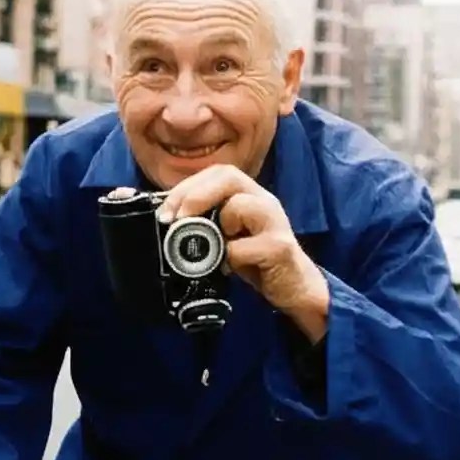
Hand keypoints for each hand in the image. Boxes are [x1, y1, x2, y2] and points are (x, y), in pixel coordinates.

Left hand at [159, 164, 328, 340]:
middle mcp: (264, 201)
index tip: (166, 212)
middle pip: (229, 177)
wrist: (294, 286)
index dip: (187, 187)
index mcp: (250, 194)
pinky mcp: (279, 248)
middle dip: (195, 196)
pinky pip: (244, 248)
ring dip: (219, 225)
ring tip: (218, 247)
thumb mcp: (229, 234)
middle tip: (175, 220)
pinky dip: (230, 258)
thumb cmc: (256, 258)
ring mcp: (274, 222)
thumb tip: (167, 219)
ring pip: (240, 206)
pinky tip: (230, 267)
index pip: (217, 172)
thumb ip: (207, 221)